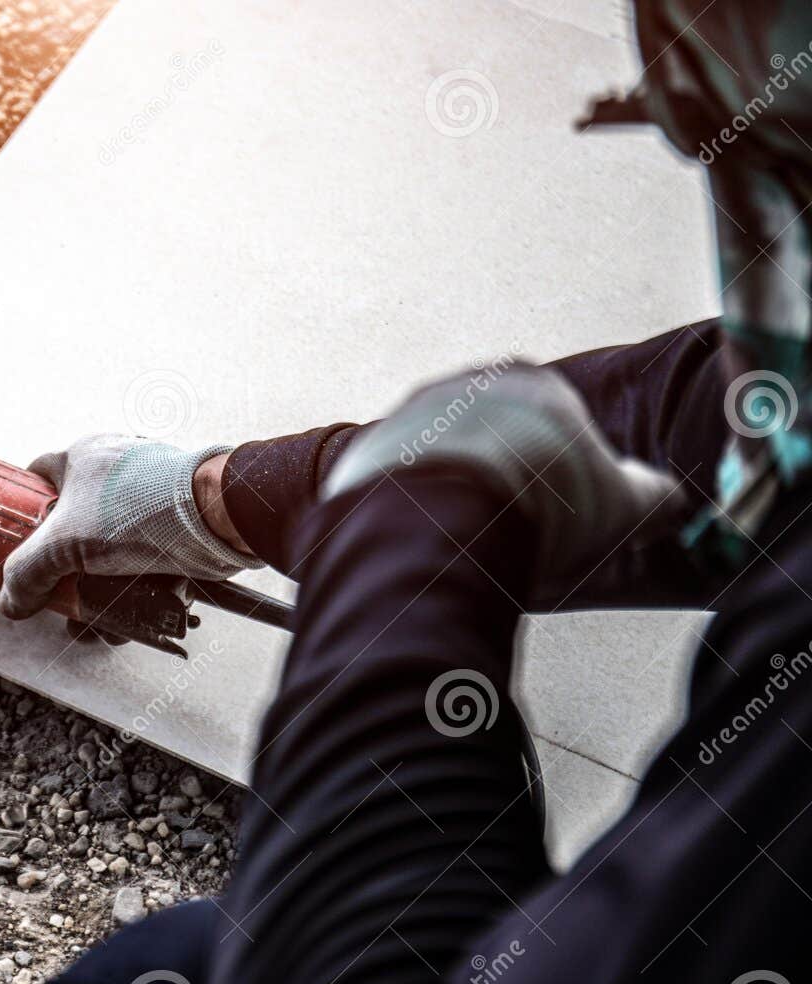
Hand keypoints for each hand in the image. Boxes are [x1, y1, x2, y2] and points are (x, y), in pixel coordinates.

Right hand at [0, 435, 258, 619]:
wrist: (218, 517)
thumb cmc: (139, 511)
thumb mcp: (64, 544)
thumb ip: (27, 574)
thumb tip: (11, 604)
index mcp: (83, 458)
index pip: (38, 477)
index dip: (24, 511)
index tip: (19, 545)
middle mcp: (113, 475)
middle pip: (74, 531)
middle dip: (69, 579)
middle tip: (68, 605)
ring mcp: (146, 501)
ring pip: (110, 555)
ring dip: (103, 598)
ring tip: (105, 627)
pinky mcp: (174, 527)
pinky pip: (144, 564)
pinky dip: (138, 594)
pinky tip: (137, 620)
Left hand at [323, 364, 683, 583]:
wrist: (444, 517)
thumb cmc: (541, 503)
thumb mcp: (626, 506)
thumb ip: (653, 498)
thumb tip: (666, 502)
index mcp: (532, 384)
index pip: (555, 425)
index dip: (564, 477)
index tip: (562, 518)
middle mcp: (462, 389)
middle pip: (491, 443)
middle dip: (503, 486)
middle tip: (515, 538)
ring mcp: (407, 419)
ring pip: (438, 465)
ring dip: (451, 501)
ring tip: (470, 550)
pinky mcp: (364, 456)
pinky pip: (393, 491)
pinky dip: (408, 518)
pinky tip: (426, 551)